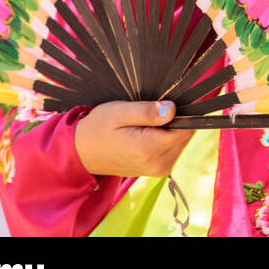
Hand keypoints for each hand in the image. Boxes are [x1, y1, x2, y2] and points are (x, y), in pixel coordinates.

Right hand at [74, 100, 194, 178]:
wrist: (83, 152)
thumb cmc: (99, 128)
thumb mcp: (120, 112)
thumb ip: (147, 112)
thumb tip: (173, 109)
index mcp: (149, 149)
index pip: (185, 127)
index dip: (183, 110)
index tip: (171, 99)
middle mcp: (158, 164)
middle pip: (185, 134)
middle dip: (176, 119)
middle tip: (155, 107)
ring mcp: (158, 169)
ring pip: (181, 141)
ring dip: (172, 128)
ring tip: (149, 118)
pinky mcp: (157, 169)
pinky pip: (173, 148)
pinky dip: (166, 136)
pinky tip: (149, 129)